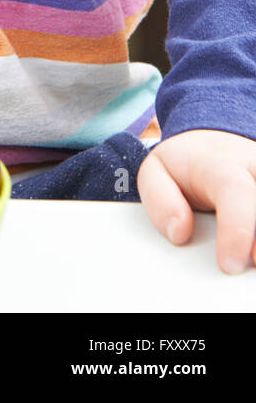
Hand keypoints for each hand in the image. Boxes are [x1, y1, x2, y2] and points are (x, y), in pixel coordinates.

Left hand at [137, 129, 255, 272]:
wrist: (214, 139)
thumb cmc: (187, 163)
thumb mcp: (157, 170)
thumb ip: (160, 200)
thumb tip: (180, 233)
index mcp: (221, 166)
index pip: (236, 193)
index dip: (237, 230)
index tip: (230, 264)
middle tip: (253, 264)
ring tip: (253, 259)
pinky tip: (254, 249)